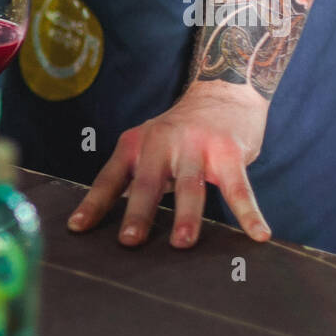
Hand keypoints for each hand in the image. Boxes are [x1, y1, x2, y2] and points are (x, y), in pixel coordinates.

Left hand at [67, 81, 272, 248]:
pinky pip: (239, 187)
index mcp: (135, 145)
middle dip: (138, 213)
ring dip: (186, 216)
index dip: (94, 204)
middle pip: (147, 183)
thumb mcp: (149, 145)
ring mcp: (197, 146)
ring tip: (181, 243)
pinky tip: (258, 235)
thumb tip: (121, 223)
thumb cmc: (180, 133)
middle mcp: (161, 143)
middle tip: (129, 241)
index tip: (77, 228)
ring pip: (190, 185)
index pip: (110, 178)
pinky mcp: (229, 152)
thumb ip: (136, 177)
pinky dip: (249, 213)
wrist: (224, 91)